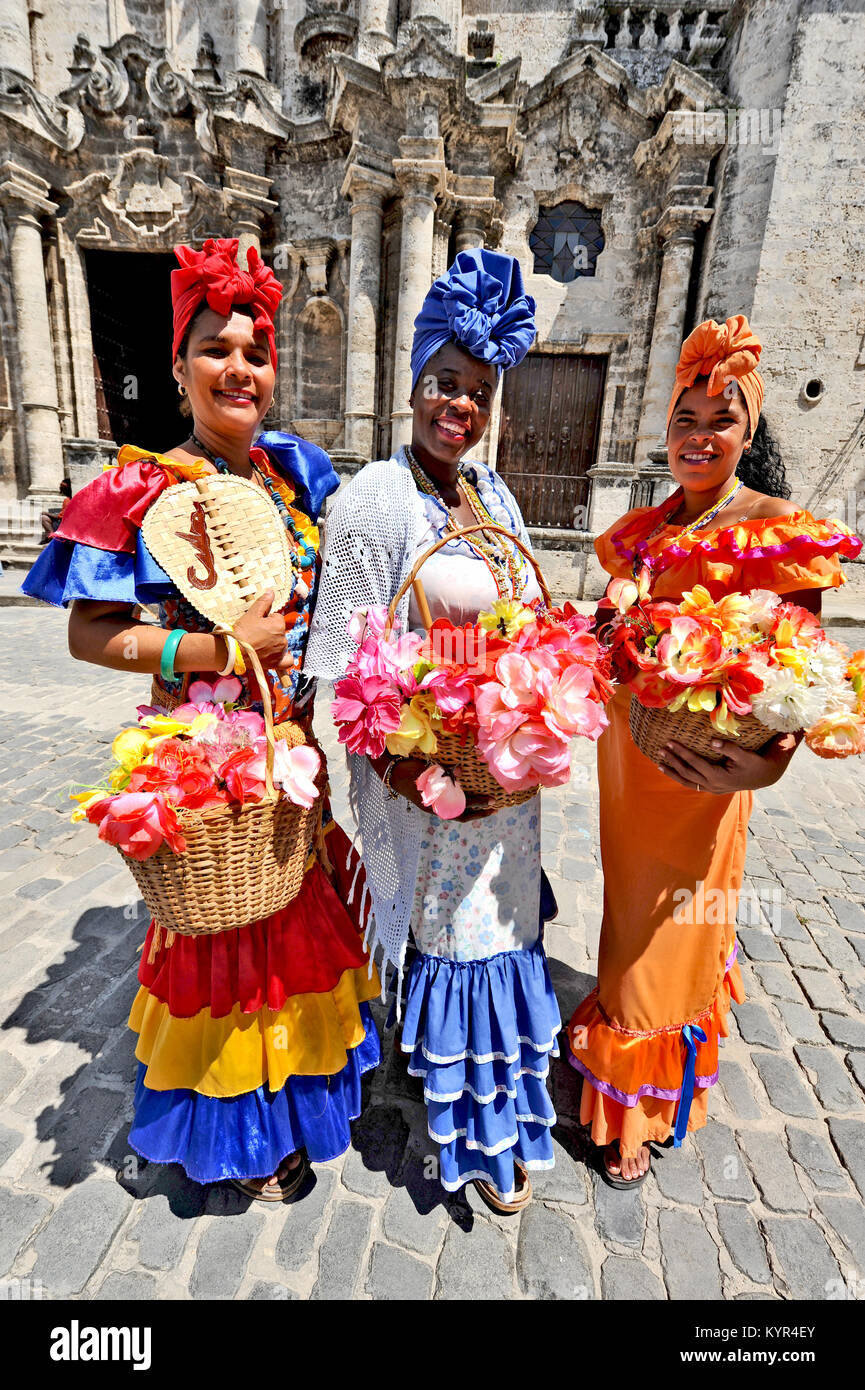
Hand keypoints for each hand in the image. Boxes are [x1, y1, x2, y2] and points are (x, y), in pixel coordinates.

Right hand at [233, 590, 286, 668]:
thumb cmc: (242, 631)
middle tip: (255, 634)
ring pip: (281, 643)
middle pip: (279, 631)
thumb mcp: (252, 613)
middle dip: (270, 631)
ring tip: (259, 644)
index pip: (277, 617)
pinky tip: (278, 655)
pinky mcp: (276, 663)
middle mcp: (283, 639)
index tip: (256, 624)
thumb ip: (264, 602)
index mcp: (279, 625)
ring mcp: (280, 652)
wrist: (233, 651)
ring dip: (273, 642)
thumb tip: (271, 592)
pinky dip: (285, 658)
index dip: (266, 619)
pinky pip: (287, 661)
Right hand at [385, 757, 498, 821]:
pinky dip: (464, 802)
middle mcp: (437, 808)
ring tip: (486, 805)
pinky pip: (453, 804)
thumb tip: (460, 772)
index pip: (462, 808)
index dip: (477, 805)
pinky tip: (470, 797)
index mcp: (436, 805)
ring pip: (458, 811)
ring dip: (473, 809)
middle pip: (462, 814)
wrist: (394, 774)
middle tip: (495, 806)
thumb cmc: (410, 774)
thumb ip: (443, 775)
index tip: (491, 801)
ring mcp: (436, 804)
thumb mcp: (427, 774)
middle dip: (479, 811)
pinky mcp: (435, 799)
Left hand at [657, 736, 794, 793]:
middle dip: (672, 761)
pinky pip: (692, 784)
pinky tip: (672, 771)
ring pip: (687, 781)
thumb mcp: (744, 754)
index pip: (694, 762)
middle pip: (687, 773)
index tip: (670, 742)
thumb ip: (728, 748)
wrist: (764, 777)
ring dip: (672, 772)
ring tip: (659, 763)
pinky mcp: (712, 789)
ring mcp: (711, 789)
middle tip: (660, 749)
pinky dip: (681, 777)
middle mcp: (712, 785)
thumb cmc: (754, 762)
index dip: (681, 752)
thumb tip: (712, 741)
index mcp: (718, 776)